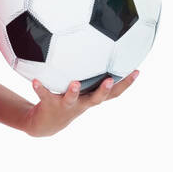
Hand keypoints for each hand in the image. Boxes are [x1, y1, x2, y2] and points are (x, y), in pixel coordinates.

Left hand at [24, 70, 139, 137]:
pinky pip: (45, 95)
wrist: (45, 125)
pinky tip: (35, 80)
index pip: (114, 93)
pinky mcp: (49, 105)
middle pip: (97, 98)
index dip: (126, 84)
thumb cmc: (68, 100)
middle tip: (110, 79)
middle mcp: (82, 103)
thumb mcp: (82, 90)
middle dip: (104, 89)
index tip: (137, 70)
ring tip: (75, 83)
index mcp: (91, 98)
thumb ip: (91, 75)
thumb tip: (100, 46)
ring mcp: (66, 105)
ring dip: (74, 92)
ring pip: (71, 99)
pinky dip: (40, 88)